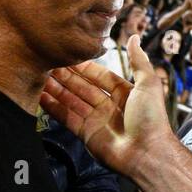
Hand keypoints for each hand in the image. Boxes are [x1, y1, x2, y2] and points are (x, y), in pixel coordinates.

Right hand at [40, 35, 172, 175]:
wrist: (148, 153)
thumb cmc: (152, 119)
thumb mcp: (148, 84)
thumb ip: (139, 61)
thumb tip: (135, 38)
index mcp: (124, 93)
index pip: (99, 75)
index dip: (83, 67)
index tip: (68, 55)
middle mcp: (109, 106)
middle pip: (82, 87)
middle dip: (65, 76)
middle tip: (48, 62)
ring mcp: (97, 120)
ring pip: (72, 100)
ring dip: (56, 89)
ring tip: (40, 75)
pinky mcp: (86, 134)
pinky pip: (67, 117)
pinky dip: (53, 107)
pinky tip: (41, 96)